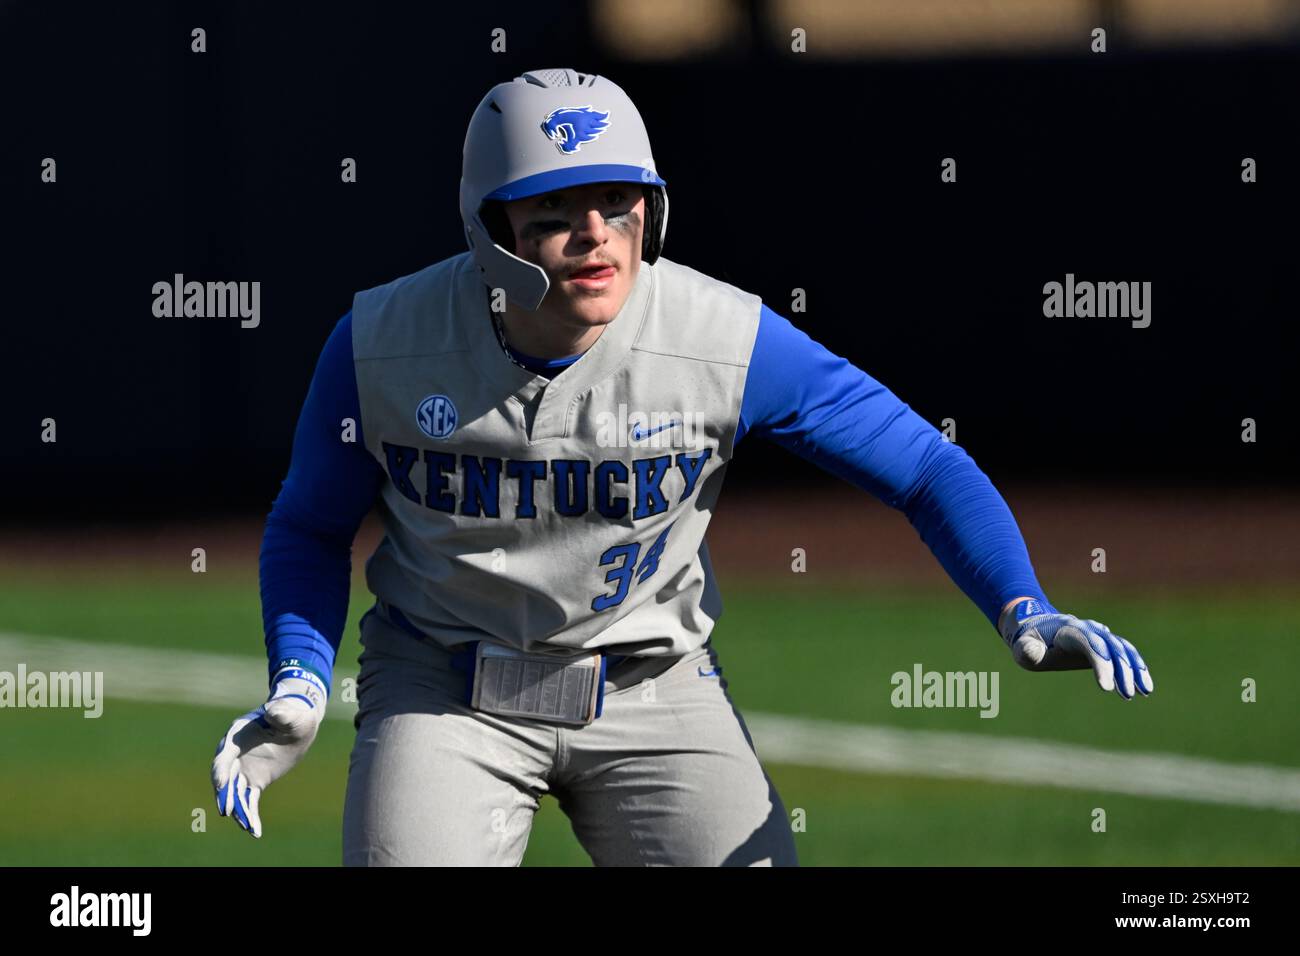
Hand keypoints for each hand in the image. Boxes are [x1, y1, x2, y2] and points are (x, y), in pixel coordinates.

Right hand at [211, 667, 327, 837]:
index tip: (221, 783)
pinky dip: (249, 814)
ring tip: (246, 825)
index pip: (224, 754)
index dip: (221, 769)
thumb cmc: (292, 716)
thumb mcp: (290, 714)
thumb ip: (281, 713)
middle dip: (224, 794)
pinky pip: (248, 800)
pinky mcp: (254, 781)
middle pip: (225, 777)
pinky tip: (254, 830)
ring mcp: (243, 768)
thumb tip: (272, 710)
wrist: (296, 725)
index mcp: (238, 734)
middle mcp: (235, 753)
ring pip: (234, 792)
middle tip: (226, 810)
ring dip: (237, 809)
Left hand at [997, 598, 1153, 699]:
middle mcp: (1088, 629)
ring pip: (1122, 648)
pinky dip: (1136, 666)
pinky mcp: (1105, 643)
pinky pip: (1125, 652)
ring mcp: (1098, 634)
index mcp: (1068, 630)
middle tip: (1127, 694)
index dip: (1100, 663)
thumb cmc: (1029, 641)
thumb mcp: (1022, 646)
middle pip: (1110, 646)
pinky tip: (1144, 685)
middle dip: (1121, 670)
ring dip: (1135, 668)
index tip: (1107, 688)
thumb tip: (1035, 653)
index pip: (1089, 644)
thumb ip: (1027, 650)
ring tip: (1144, 691)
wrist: (1037, 627)